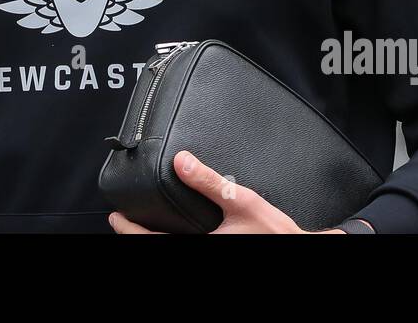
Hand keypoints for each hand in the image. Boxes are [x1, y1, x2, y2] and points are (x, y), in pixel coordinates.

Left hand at [108, 150, 352, 233]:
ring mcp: (211, 257)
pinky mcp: (220, 254)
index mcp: (201, 247)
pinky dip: (175, 241)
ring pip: (172, 252)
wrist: (301, 248)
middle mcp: (202, 253)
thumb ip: (209, 182)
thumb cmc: (275, 233)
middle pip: (158, 248)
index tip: (116, 217)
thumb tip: (180, 160)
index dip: (129, 229)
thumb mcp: (241, 201)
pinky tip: (178, 233)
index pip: (151, 241)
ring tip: (145, 227)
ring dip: (157, 240)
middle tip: (124, 222)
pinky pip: (187, 251)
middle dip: (139, 236)